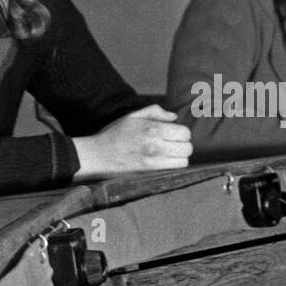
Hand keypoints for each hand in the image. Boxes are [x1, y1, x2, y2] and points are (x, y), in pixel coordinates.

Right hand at [72, 105, 192, 179]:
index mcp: (153, 129)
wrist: (98, 155)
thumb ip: (155, 112)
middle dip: (183, 144)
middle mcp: (156, 146)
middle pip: (187, 148)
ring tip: (169, 153)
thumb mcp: (132, 116)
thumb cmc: (115, 133)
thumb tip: (174, 117)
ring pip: (184, 161)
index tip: (174, 132)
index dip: (182, 132)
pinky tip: (163, 161)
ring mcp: (154, 162)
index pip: (185, 133)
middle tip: (172, 143)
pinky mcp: (151, 174)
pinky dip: (172, 166)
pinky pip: (174, 171)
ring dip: (179, 157)